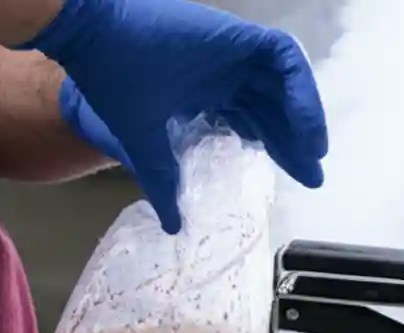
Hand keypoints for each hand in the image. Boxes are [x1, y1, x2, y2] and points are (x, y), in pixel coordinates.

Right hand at [25, 0, 328, 233]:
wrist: (91, 40)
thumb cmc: (112, 83)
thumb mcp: (145, 145)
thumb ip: (163, 182)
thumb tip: (172, 226)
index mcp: (209, 90)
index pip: (256, 120)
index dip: (277, 148)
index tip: (297, 179)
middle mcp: (228, 71)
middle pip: (276, 107)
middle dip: (296, 142)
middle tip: (312, 176)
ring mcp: (235, 52)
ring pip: (287, 84)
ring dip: (304, 118)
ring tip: (312, 154)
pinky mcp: (239, 36)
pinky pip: (286, 58)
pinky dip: (301, 89)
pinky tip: (304, 124)